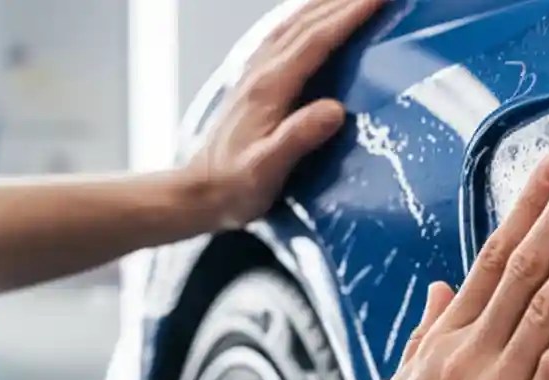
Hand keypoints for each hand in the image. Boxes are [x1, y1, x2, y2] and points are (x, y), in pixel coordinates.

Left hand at [182, 0, 384, 227]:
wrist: (199, 192)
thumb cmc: (236, 186)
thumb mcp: (268, 169)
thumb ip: (299, 138)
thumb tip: (336, 110)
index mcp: (270, 88)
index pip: (316, 41)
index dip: (348, 16)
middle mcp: (261, 72)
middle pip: (306, 22)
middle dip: (344, 0)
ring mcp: (255, 73)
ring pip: (293, 23)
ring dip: (324, 3)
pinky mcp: (254, 80)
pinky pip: (283, 35)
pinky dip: (305, 17)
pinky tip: (313, 16)